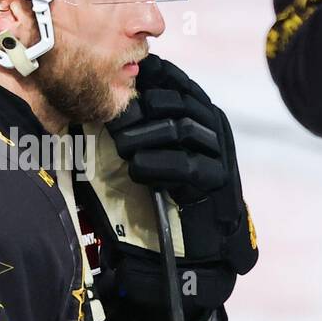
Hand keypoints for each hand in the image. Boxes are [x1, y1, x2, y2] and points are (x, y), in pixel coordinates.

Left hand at [96, 55, 257, 316]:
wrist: (196, 243)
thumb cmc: (165, 191)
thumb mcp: (151, 150)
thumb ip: (138, 123)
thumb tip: (102, 96)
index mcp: (200, 112)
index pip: (177, 82)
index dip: (150, 77)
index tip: (120, 81)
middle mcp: (213, 128)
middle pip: (177, 101)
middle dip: (142, 106)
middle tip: (112, 118)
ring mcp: (218, 154)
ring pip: (181, 128)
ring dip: (145, 134)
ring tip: (119, 146)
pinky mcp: (217, 181)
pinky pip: (186, 165)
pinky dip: (157, 164)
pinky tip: (136, 170)